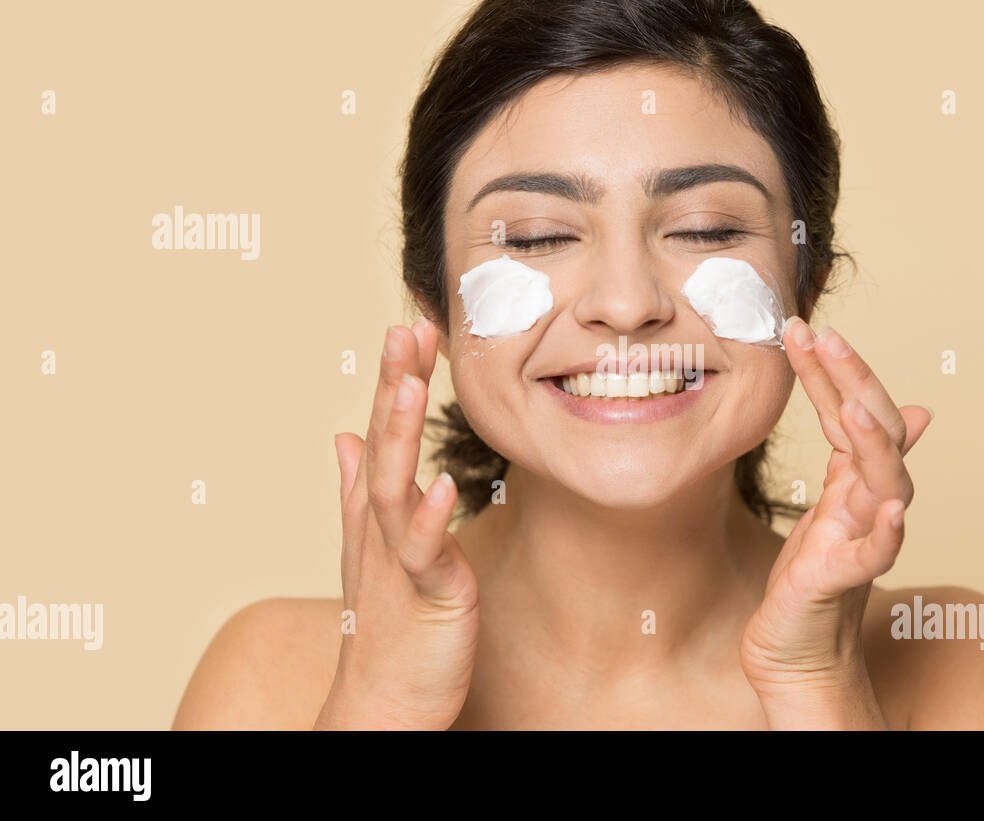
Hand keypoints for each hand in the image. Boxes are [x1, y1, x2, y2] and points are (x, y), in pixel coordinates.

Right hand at [315, 319, 479, 729]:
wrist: (380, 702)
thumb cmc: (385, 625)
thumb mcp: (373, 547)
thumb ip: (357, 489)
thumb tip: (344, 433)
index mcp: (376, 510)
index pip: (384, 430)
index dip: (396, 378)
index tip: (414, 325)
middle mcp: (380, 525)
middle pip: (382, 443)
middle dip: (394, 384)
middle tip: (406, 326)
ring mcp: (398, 558)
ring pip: (393, 486)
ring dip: (400, 433)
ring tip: (412, 384)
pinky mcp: (425, 594)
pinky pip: (425, 552)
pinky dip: (430, 518)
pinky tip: (443, 484)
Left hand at [739, 318, 932, 728]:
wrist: (798, 653)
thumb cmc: (812, 580)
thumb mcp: (831, 506)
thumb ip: (857, 456)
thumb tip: (909, 409)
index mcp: (854, 481)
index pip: (849, 411)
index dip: (829, 371)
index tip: (801, 329)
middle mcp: (866, 503)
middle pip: (876, 432)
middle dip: (854, 382)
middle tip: (826, 337)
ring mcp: (861, 539)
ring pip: (884, 484)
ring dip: (876, 444)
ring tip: (858, 407)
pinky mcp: (844, 581)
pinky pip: (875, 555)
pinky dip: (886, 532)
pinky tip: (891, 510)